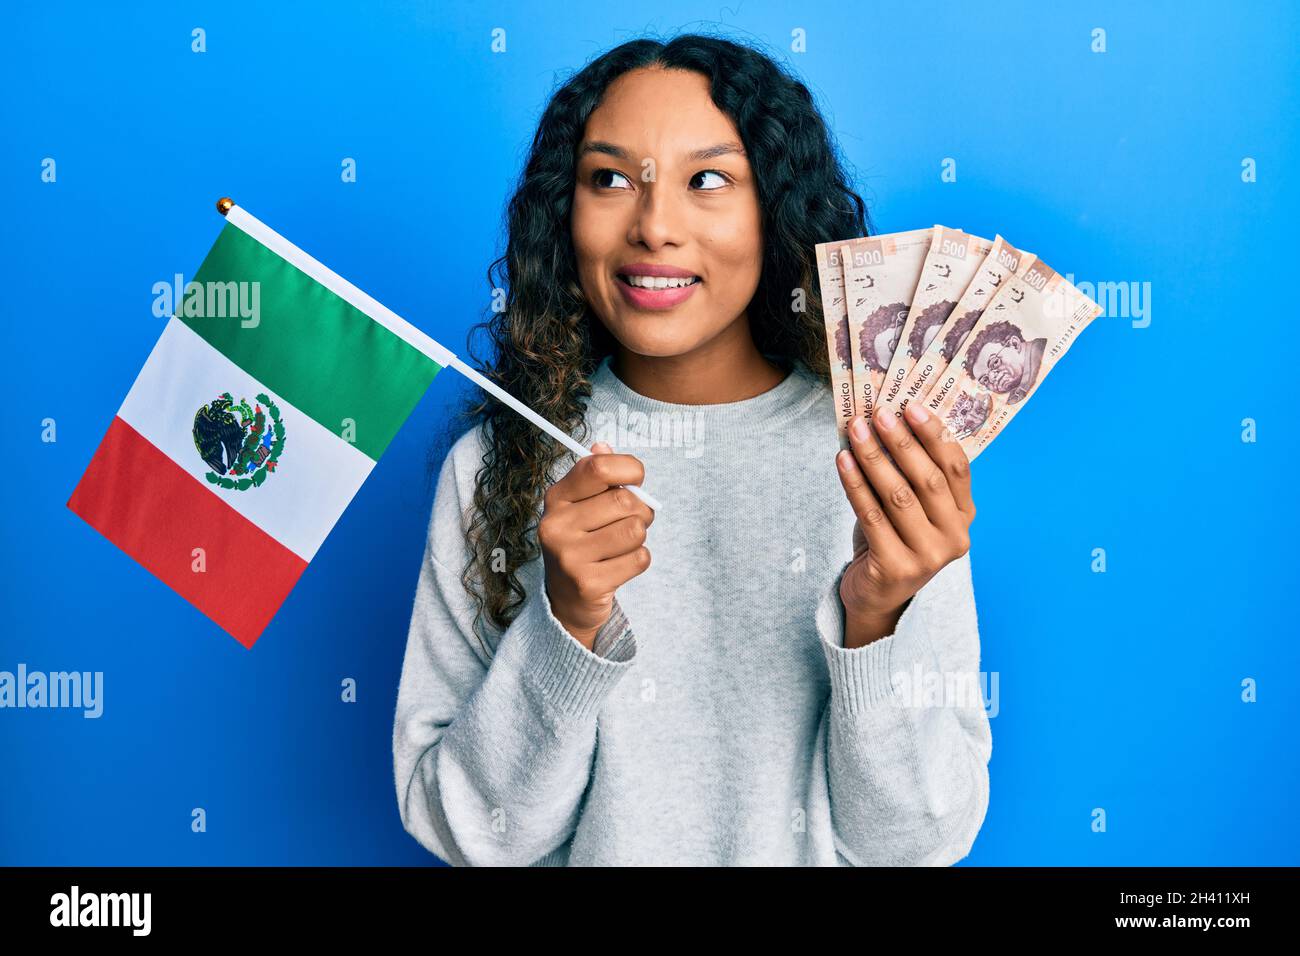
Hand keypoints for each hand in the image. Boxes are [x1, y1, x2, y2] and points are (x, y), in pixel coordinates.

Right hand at [538, 441, 654, 648]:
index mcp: (556, 498)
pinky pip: (639, 559)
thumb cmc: (582, 541)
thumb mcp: (581, 505)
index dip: (629, 468)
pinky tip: (619, 565)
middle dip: (641, 510)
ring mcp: (569, 556)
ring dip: (639, 537)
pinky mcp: (588, 583)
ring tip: (622, 544)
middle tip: (633, 520)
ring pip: (635, 530)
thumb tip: (604, 445)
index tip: (636, 478)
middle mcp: (556, 525)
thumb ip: (595, 476)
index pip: (598, 467)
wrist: (565, 600)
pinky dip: (638, 560)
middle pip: (625, 501)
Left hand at [834, 402, 975, 647]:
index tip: (912, 406)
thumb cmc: (893, 539)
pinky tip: (842, 461)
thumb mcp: (912, 508)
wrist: (876, 595)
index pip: (956, 467)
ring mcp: (928, 556)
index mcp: (965, 516)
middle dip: (901, 441)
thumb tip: (888, 419)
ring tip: (856, 430)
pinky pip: (871, 515)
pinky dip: (855, 484)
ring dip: (874, 457)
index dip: (935, 435)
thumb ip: (911, 473)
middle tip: (879, 413)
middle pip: (927, 478)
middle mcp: (955, 538)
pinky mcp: (896, 567)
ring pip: (898, 495)